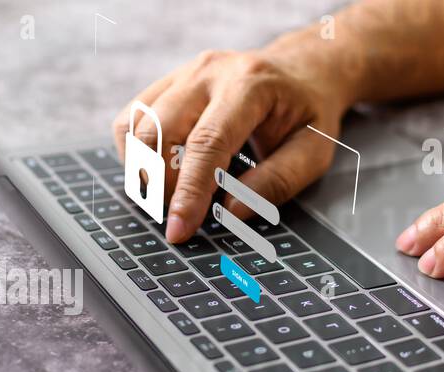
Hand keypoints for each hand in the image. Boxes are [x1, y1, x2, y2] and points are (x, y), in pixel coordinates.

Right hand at [113, 48, 350, 242]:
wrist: (301, 70)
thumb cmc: (307, 113)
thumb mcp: (314, 150)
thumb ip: (277, 181)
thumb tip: (231, 211)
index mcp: (249, 85)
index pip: (207, 143)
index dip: (188, 192)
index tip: (178, 230)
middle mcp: (209, 72)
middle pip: (159, 131)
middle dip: (159, 185)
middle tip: (176, 216)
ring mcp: (182, 74)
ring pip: (135, 126)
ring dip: (142, 171)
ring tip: (167, 196)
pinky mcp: (166, 83)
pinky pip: (129, 120)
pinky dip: (134, 154)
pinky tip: (158, 172)